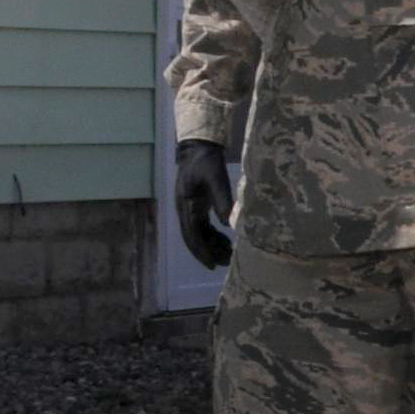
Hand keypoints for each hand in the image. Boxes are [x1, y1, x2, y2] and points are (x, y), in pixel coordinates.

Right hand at [171, 139, 236, 269]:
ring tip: (229, 255)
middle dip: (208, 253)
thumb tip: (229, 223)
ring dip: (212, 245)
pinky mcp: (197, 206)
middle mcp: (185, 211)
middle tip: (225, 264)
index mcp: (186, 206)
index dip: (203, 252)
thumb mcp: (216, 179)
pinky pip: (203, 227)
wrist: (198, 149)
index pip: (193, 236)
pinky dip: (213, 235)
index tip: (213, 265)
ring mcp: (189, 209)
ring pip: (199, 234)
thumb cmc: (206, 162)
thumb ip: (222, 200)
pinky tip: (226, 241)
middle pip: (194, 239)